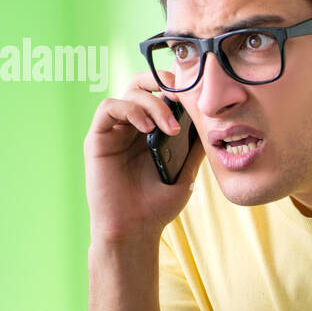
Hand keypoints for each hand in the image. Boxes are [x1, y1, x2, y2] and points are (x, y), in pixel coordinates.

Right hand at [84, 73, 206, 244]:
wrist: (135, 230)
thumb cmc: (158, 206)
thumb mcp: (185, 173)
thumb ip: (195, 147)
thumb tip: (213, 122)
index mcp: (152, 131)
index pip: (160, 94)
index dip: (176, 87)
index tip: (196, 93)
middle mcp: (131, 127)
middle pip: (141, 84)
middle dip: (161, 80)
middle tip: (180, 92)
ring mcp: (114, 131)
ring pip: (128, 93)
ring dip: (152, 103)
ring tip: (169, 127)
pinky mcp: (97, 139)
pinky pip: (108, 108)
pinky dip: (130, 110)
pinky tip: (147, 128)